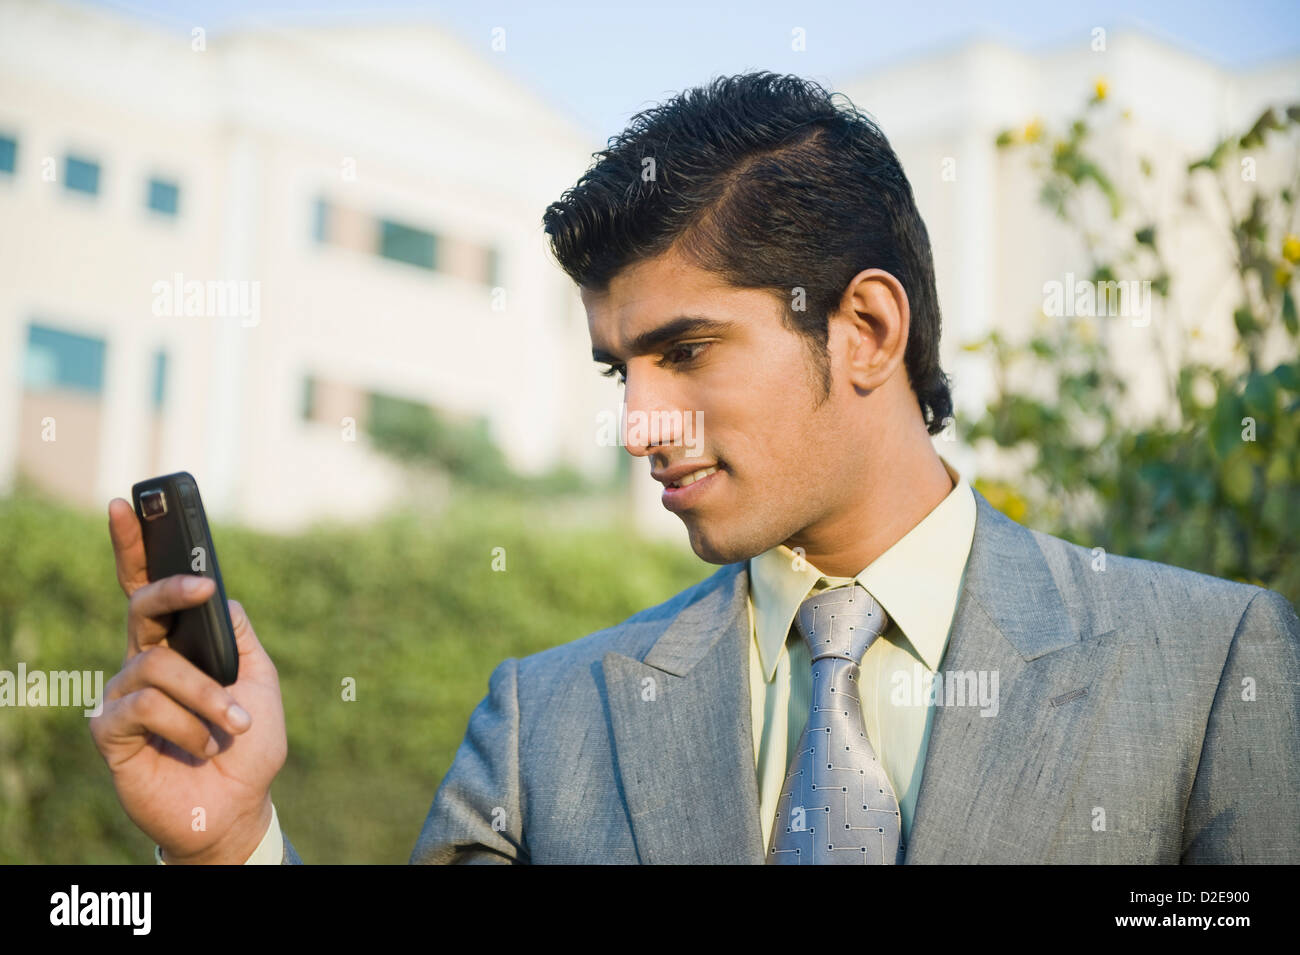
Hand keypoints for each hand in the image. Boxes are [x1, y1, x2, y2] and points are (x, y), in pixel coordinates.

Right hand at [90, 498, 287, 862]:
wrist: (237, 807)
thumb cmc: (249, 747)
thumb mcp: (261, 682)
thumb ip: (239, 637)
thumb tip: (221, 595)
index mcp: (178, 645)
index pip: (149, 588)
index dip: (134, 546)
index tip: (128, 502)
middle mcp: (144, 662)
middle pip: (139, 605)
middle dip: (172, 589)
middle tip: (202, 586)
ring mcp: (123, 694)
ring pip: (157, 666)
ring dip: (206, 696)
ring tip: (230, 728)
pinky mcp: (110, 730)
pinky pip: (144, 706)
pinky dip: (185, 725)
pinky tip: (199, 746)